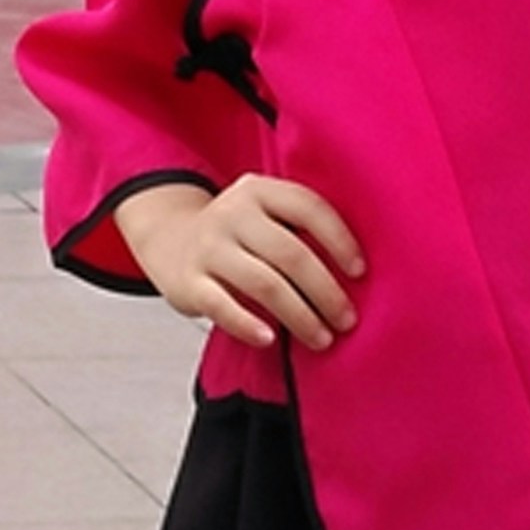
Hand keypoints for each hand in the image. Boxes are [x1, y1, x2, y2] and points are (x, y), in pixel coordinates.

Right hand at [126, 172, 364, 355]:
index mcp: (259, 191)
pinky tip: (270, 339)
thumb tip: (356, 274)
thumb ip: (301, 229)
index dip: (339, 240)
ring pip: (264, 284)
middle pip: (290, 253)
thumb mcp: (265, 215)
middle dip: (325, 291)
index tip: (360, 273)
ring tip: (322, 338)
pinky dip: (249, 325)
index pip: (308, 208)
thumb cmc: (239, 235)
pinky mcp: (188, 282)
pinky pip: (222, 307)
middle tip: (346, 320)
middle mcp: (232, 213)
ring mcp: (208, 247)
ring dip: (300, 316)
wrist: (170, 239)